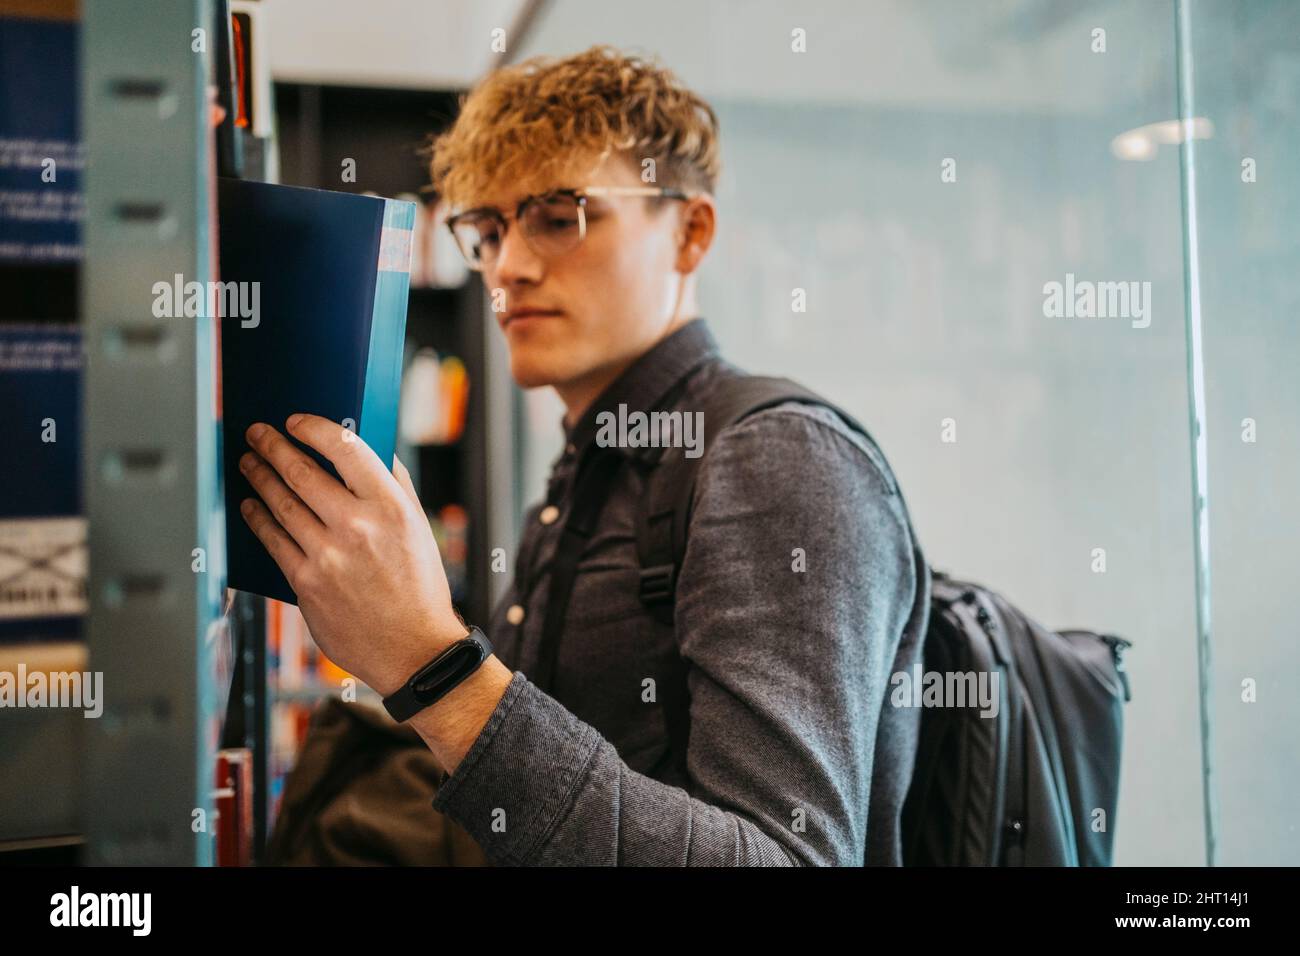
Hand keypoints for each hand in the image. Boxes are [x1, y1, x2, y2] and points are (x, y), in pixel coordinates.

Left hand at [238, 414, 465, 695]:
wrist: (414, 649)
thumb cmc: (419, 587)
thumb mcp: (419, 528)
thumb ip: (395, 485)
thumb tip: (370, 448)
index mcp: (391, 506)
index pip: (345, 447)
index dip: (312, 428)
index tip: (295, 421)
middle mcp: (359, 526)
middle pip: (302, 472)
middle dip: (273, 447)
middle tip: (258, 434)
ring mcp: (329, 555)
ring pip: (281, 503)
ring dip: (259, 477)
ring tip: (249, 463)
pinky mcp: (307, 583)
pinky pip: (273, 541)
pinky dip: (257, 518)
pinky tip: (251, 506)